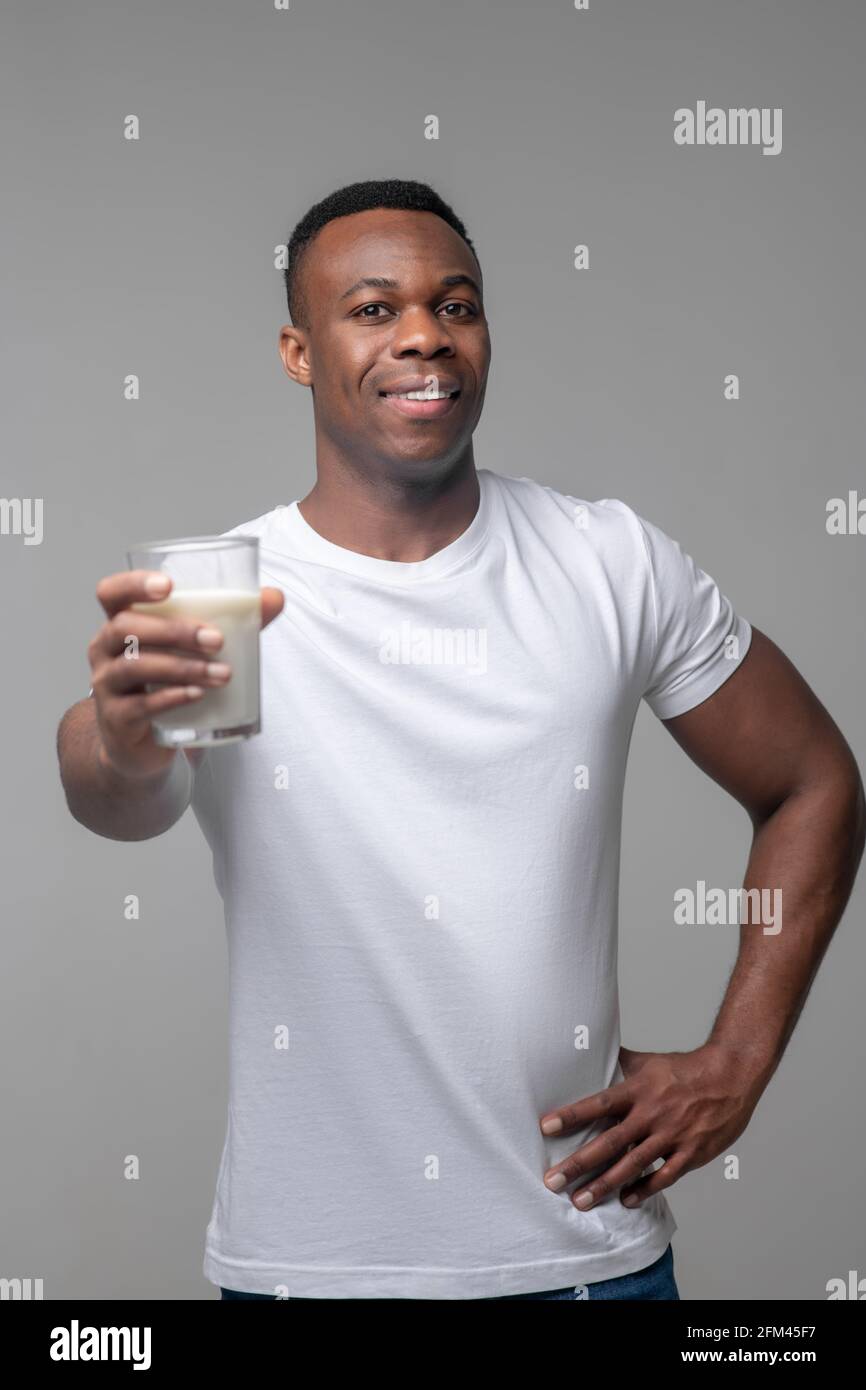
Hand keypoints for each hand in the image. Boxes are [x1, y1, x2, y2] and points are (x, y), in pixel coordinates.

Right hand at [88, 569, 284, 779]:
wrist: (141, 744)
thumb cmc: (166, 684)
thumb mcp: (192, 651)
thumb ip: (232, 623)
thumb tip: (274, 597)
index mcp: (121, 624)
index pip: (111, 593)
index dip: (133, 584)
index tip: (168, 586)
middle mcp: (104, 650)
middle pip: (126, 628)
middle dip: (174, 631)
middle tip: (217, 640)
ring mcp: (106, 686)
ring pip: (135, 667)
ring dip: (183, 667)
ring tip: (222, 673)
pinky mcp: (116, 719)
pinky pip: (140, 705)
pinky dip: (172, 698)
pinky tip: (198, 695)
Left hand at [538, 1043, 765, 1209]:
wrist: (731, 1076)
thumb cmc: (686, 1069)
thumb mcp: (649, 1062)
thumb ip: (620, 1062)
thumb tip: (592, 1048)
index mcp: (638, 1090)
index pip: (598, 1103)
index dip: (572, 1115)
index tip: (546, 1127)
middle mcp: (651, 1114)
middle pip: (609, 1142)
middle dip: (578, 1164)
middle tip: (553, 1182)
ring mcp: (671, 1136)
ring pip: (632, 1166)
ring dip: (604, 1185)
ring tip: (580, 1201)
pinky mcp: (690, 1153)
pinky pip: (664, 1177)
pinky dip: (644, 1190)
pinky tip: (625, 1201)